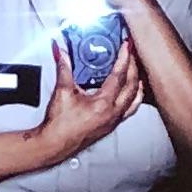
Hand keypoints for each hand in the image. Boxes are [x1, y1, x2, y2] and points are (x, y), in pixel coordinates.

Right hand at [30, 31, 142, 163]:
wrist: (54, 144)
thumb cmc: (59, 125)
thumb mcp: (62, 91)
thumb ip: (64, 67)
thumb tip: (61, 52)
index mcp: (103, 104)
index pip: (119, 76)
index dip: (124, 58)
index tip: (126, 47)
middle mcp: (112, 113)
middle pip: (132, 86)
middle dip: (133, 67)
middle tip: (132, 54)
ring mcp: (113, 121)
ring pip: (135, 99)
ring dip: (136, 83)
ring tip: (136, 70)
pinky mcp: (110, 126)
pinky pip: (129, 109)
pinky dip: (133, 97)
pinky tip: (129, 93)